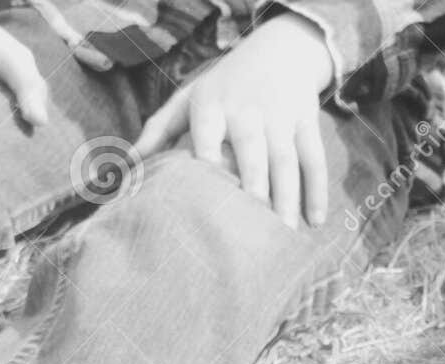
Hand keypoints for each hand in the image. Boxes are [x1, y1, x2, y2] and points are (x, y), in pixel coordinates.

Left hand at [135, 14, 333, 228]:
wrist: (279, 48)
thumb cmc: (224, 85)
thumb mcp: (188, 97)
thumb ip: (158, 130)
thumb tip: (127, 165)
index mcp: (212, 104)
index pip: (208, 135)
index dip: (208, 163)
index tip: (206, 198)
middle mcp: (247, 109)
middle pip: (252, 151)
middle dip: (254, 187)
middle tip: (250, 228)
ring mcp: (280, 114)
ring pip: (286, 160)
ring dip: (287, 198)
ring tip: (283, 235)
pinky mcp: (307, 120)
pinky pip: (313, 158)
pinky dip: (316, 190)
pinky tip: (314, 221)